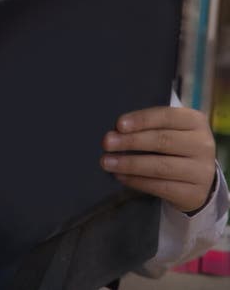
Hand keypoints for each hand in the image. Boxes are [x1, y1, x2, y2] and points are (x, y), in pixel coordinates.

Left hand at [101, 106, 216, 213]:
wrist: (199, 177)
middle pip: (162, 141)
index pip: (167, 116)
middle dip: (131, 142)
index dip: (142, 120)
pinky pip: (161, 187)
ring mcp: (201, 172)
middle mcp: (203, 145)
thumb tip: (117, 131)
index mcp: (195, 121)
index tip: (119, 125)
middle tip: (106, 143)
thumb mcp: (170, 129)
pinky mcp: (194, 194)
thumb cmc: (176, 144)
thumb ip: (149, 126)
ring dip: (129, 164)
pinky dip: (137, 181)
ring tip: (107, 162)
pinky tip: (121, 176)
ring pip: (160, 167)